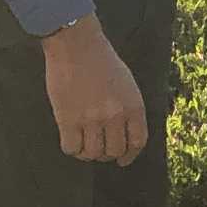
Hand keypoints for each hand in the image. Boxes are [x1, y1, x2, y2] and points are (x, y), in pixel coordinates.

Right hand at [41, 15, 147, 164]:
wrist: (77, 45)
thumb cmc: (102, 60)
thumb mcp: (127, 83)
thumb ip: (128, 107)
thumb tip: (124, 132)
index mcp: (134, 106)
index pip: (138, 142)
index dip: (130, 155)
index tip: (123, 160)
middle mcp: (115, 116)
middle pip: (114, 150)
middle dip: (108, 154)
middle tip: (100, 149)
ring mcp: (91, 119)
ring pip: (93, 153)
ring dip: (89, 153)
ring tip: (84, 145)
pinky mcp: (68, 120)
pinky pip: (71, 148)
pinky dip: (72, 148)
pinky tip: (72, 140)